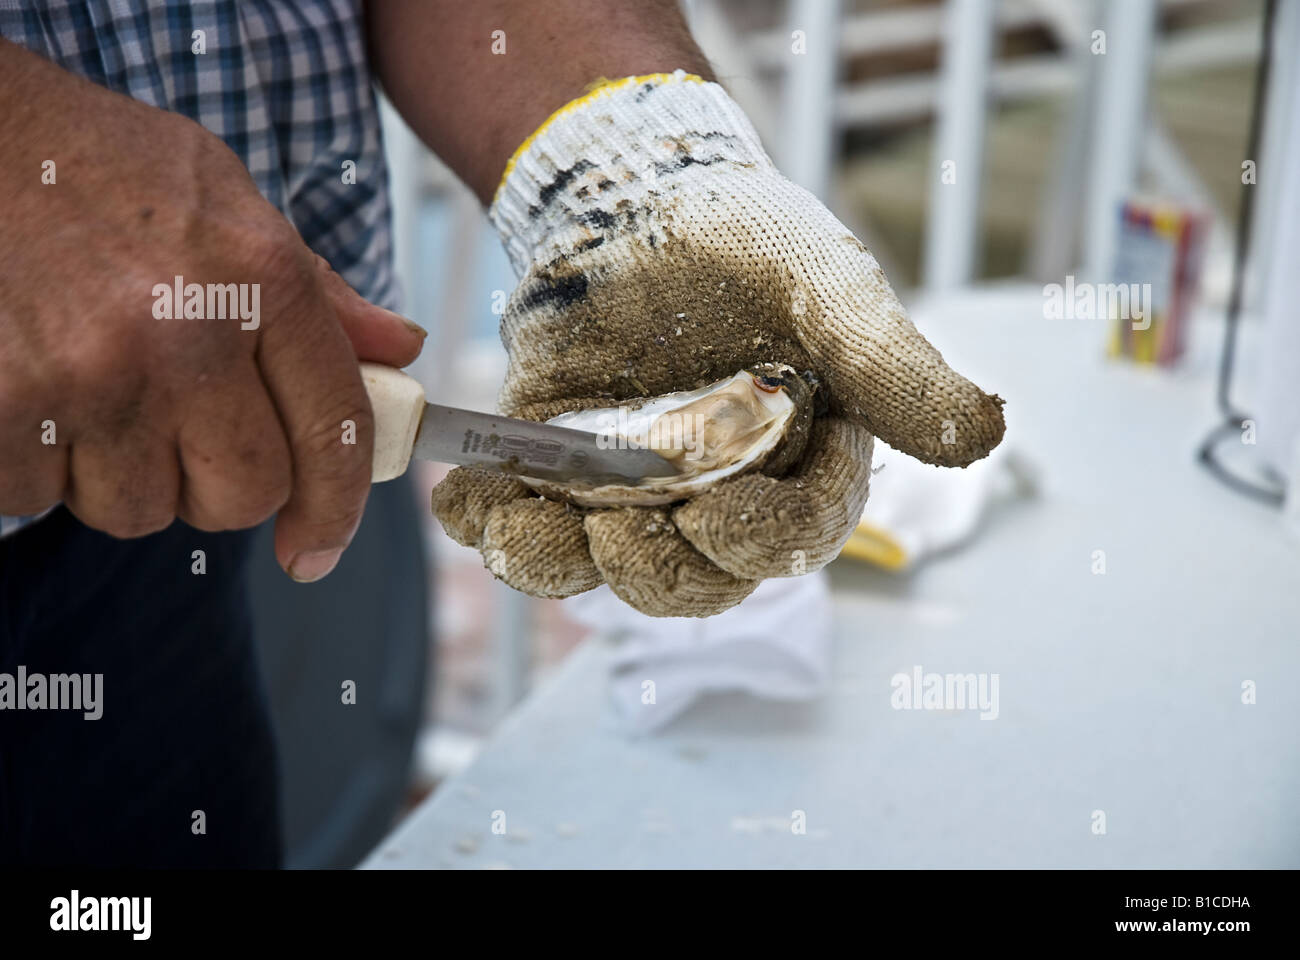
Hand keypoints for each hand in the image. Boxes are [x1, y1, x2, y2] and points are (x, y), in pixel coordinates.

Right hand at [0, 40, 423, 579]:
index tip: (316, 548)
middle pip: (241, 496)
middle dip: (217, 486)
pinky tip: (34, 390)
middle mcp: (185, 336)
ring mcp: (92, 378)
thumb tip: (397, 349)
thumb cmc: (96, 169)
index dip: (336, 509)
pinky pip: (40, 499)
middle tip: (180, 431)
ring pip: (139, 509)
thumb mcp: (228, 201)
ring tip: (94, 389)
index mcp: (260, 278)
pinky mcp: (5, 411)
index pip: (334, 431)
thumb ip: (316, 290)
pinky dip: (38, 466)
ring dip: (123, 474)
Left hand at [433, 72, 1003, 615]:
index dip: (761, 542)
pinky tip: (460, 499)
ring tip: (517, 527)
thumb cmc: (749, 244)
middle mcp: (715, 496)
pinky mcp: (559, 465)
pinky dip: (488, 518)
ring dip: (554, 560)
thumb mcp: (829, 289)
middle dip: (654, 570)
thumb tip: (984, 436)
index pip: (791, 540)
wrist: (644, 200)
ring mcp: (630, 489)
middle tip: (621, 531)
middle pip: (690, 580)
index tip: (720, 513)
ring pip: (597, 566)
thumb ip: (893, 367)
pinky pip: (523, 516)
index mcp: (795, 468)